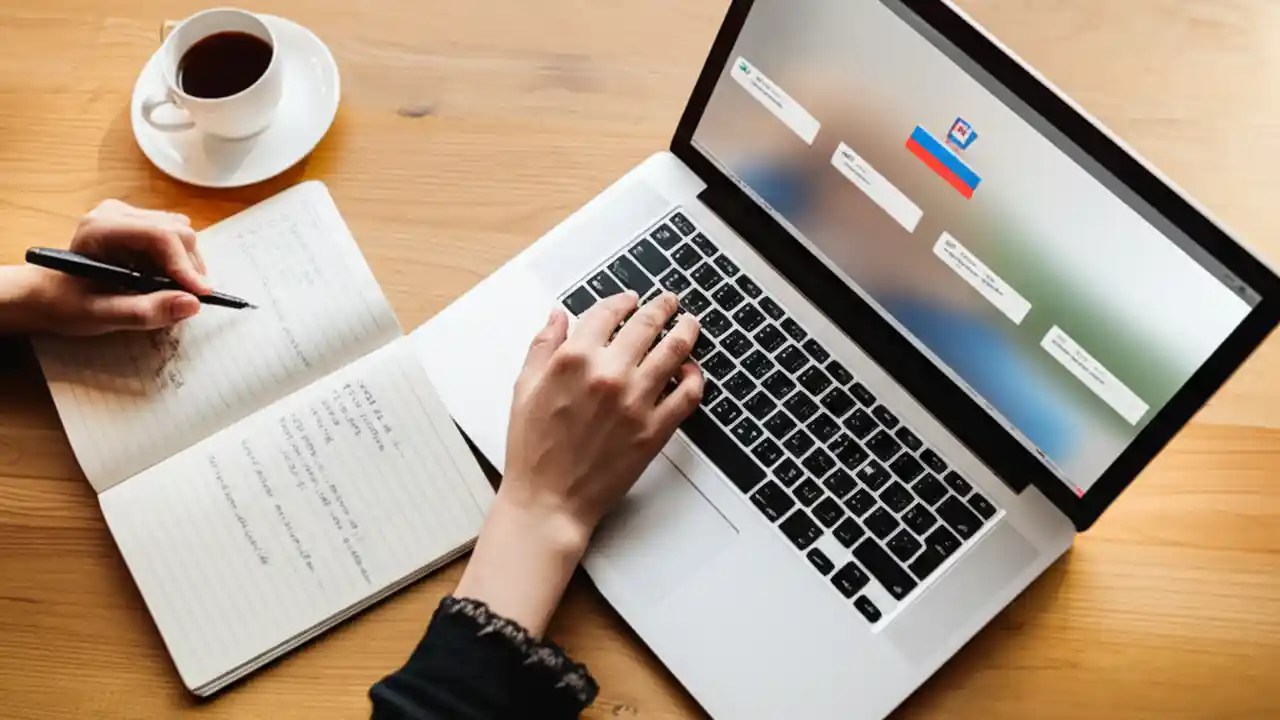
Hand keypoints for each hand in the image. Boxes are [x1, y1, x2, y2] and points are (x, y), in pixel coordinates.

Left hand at [0, 199, 210, 335]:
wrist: (48, 293)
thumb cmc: (66, 304)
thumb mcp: (101, 315)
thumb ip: (144, 312)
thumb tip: (192, 303)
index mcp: (101, 228)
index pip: (159, 236)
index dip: (185, 265)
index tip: (201, 295)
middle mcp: (117, 213)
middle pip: (177, 231)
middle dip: (189, 268)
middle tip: (186, 300)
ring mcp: (130, 214)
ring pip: (181, 232)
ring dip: (187, 265)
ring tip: (169, 291)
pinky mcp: (140, 223)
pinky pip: (176, 236)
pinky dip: (180, 262)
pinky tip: (162, 279)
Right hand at [454, 291, 703, 635]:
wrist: (549, 501)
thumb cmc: (533, 450)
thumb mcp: (524, 389)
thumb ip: (543, 346)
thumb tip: (558, 316)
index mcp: (573, 359)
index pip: (607, 313)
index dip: (622, 300)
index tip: (631, 299)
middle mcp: (608, 373)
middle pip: (646, 325)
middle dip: (661, 307)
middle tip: (669, 301)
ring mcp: (636, 401)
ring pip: (674, 351)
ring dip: (686, 332)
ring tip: (690, 324)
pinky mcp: (655, 429)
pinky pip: (687, 394)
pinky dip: (694, 378)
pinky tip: (692, 371)